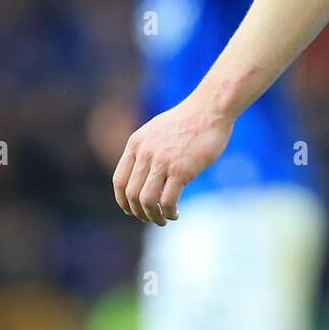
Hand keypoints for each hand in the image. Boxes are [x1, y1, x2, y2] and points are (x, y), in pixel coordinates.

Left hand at [112, 94, 231, 224]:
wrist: (210, 110)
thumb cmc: (188, 120)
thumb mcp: (157, 130)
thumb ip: (146, 149)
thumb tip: (144, 175)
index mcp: (136, 143)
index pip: (119, 180)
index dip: (123, 200)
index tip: (132, 210)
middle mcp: (145, 153)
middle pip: (132, 194)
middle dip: (139, 212)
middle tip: (150, 218)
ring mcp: (162, 161)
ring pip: (147, 200)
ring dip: (153, 216)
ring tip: (163, 219)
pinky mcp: (181, 170)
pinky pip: (167, 201)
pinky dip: (169, 212)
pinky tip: (175, 213)